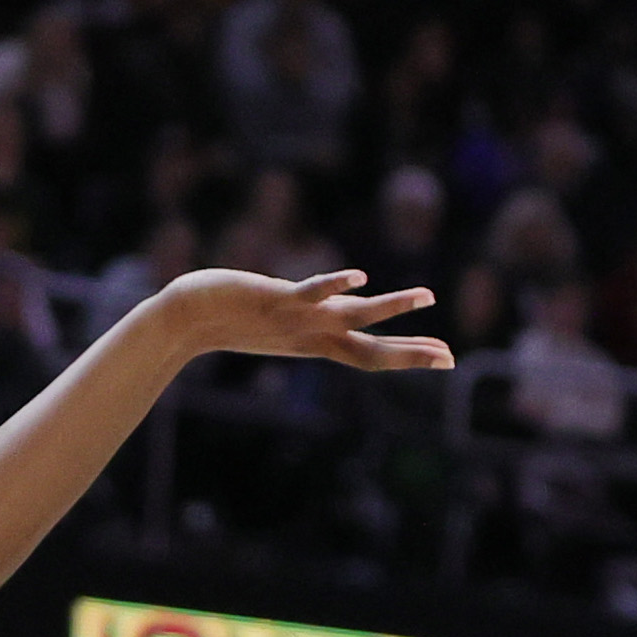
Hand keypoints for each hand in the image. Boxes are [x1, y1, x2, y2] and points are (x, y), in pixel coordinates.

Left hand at [155, 269, 454, 370]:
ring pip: (351, 316)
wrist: (187, 319)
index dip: (408, 358)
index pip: (371, 355)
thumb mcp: (278, 323)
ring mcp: (296, 319)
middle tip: (450, 357)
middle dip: (411, 353)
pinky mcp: (276, 299)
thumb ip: (305, 319)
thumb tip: (326, 310)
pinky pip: (310, 293)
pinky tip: (359, 277)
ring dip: (390, 308)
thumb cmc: (227, 318)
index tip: (446, 359)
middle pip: (370, 350)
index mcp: (315, 343)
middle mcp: (311, 336)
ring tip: (426, 295)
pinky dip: (334, 285)